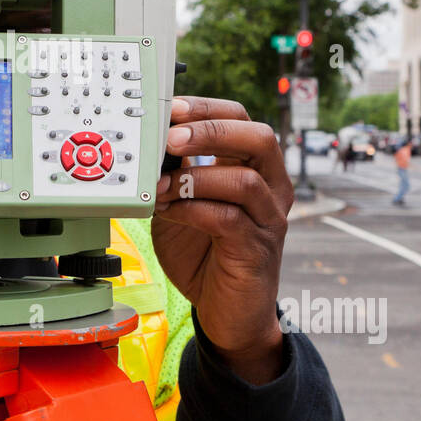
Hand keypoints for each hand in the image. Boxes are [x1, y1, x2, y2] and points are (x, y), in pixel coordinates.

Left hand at [152, 97, 294, 384]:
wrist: (227, 314)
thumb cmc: (204, 254)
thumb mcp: (183, 203)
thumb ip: (176, 173)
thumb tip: (148, 140)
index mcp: (255, 168)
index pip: (242, 119)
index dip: (207, 108)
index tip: (170, 107)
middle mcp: (272, 189)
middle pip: (259, 139)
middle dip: (211, 130)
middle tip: (171, 136)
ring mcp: (269, 220)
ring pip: (246, 179)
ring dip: (197, 176)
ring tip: (162, 184)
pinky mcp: (257, 251)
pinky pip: (230, 220)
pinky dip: (194, 210)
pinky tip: (169, 211)